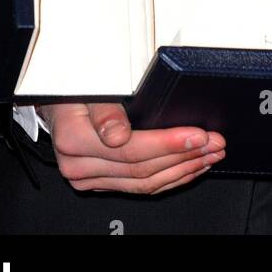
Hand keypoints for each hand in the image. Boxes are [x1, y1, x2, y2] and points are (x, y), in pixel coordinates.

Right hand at [36, 102, 225, 194]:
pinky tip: (189, 168)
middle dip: (184, 157)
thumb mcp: (87, 84)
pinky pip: (139, 187)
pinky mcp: (101, 182)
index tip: (198, 135)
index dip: (168, 144)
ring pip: (144, 184)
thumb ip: (104, 110)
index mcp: (74, 139)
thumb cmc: (74, 87)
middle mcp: (79, 165)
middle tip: (215, 144)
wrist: (57, 101)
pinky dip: (169, 178)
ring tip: (210, 156)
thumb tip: (118, 135)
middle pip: (142, 169)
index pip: (131, 150)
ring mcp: (89, 178)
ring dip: (182, 170)